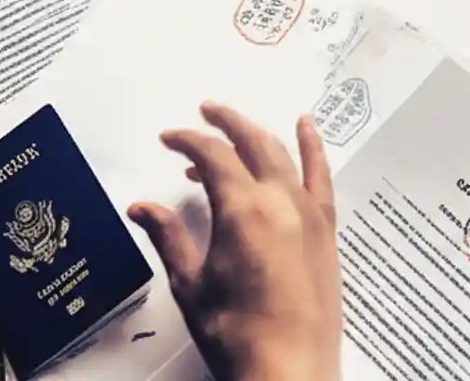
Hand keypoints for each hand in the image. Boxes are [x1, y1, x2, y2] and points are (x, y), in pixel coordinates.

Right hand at [128, 103, 340, 380]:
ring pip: (284, 154)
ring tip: (237, 127)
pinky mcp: (327, 230)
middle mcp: (281, 201)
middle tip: (203, 114)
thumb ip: (169, 238)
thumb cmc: (237, 335)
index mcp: (243, 210)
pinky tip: (306, 128)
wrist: (290, 371)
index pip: (213, 156)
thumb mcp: (191, 285)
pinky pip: (321, 175)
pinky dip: (312, 147)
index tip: (169, 139)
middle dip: (225, 123)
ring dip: (259, 134)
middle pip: (253, 142)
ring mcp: (310, 213)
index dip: (188, 141)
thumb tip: (142, 207)